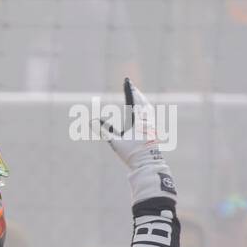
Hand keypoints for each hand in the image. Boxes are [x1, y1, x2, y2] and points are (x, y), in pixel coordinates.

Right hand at [97, 77, 176, 202]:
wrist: (147, 165)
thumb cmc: (131, 154)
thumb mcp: (115, 142)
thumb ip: (104, 131)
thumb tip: (93, 122)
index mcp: (138, 120)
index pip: (133, 101)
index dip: (129, 90)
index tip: (127, 80)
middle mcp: (147, 120)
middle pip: (142, 102)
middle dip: (136, 93)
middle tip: (131, 85)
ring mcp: (152, 125)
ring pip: (148, 108)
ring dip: (141, 100)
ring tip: (137, 95)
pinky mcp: (153, 130)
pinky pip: (150, 115)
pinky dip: (145, 109)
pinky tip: (144, 109)